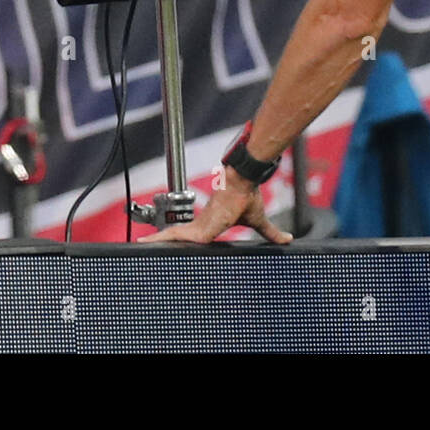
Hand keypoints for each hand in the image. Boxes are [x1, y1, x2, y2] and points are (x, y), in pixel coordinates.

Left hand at [138, 167, 292, 243]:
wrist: (242, 180)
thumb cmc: (247, 196)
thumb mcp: (259, 221)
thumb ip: (271, 233)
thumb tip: (289, 239)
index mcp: (212, 227)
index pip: (193, 240)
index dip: (180, 245)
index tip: (167, 250)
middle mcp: (202, 227)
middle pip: (178, 240)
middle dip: (161, 245)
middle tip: (145, 248)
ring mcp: (199, 226)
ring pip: (173, 239)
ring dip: (157, 243)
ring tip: (141, 246)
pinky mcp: (198, 226)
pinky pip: (177, 236)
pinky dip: (163, 239)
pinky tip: (150, 243)